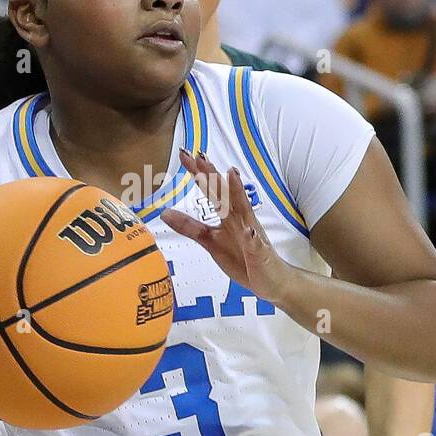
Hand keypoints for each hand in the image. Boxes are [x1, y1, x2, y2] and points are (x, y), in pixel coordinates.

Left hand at [159, 149, 295, 302]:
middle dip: (213, 175)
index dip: (198, 173)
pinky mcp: (260, 253)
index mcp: (228, 215)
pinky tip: (249, 230)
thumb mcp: (210, 241)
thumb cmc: (243, 257)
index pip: (211, 190)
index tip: (185, 154)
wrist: (270, 280)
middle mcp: (240, 218)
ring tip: (231, 175)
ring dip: (237, 193)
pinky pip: (256, 244)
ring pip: (243, 210)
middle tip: (200, 155)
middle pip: (225, 193)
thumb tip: (165, 212)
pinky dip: (252, 237)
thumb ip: (190, 227)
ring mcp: (251, 234)